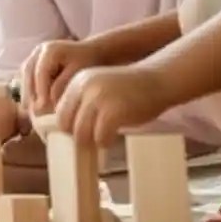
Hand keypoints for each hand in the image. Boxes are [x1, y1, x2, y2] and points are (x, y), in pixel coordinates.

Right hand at [22, 39, 104, 115]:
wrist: (90, 53)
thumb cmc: (86, 64)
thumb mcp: (77, 74)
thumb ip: (62, 85)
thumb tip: (47, 100)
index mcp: (50, 50)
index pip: (41, 72)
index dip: (40, 91)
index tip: (42, 108)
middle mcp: (39, 50)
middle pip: (28, 73)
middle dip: (30, 93)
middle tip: (34, 112)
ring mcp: (34, 55)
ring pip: (25, 75)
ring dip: (27, 92)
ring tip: (30, 110)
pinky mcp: (33, 62)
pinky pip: (27, 77)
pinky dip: (29, 90)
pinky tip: (32, 104)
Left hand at [56, 65, 172, 146]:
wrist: (160, 79)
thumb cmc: (132, 89)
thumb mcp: (100, 89)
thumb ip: (84, 104)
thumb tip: (69, 131)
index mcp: (77, 82)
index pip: (59, 112)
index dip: (68, 127)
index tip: (79, 135)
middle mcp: (84, 87)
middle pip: (66, 124)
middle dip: (77, 136)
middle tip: (90, 140)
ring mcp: (98, 98)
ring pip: (80, 133)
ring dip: (90, 141)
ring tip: (101, 140)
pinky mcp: (113, 111)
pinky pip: (100, 136)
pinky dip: (104, 142)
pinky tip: (111, 139)